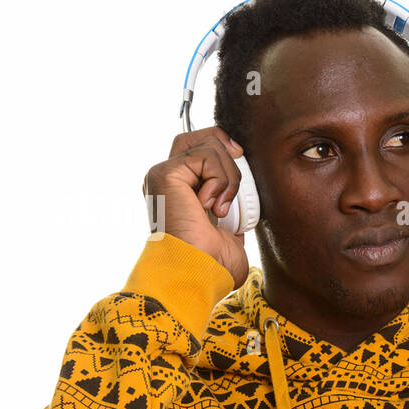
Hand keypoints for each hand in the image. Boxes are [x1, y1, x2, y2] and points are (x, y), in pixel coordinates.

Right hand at [141, 126, 249, 287]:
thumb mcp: (230, 233)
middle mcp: (168, 179)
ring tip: (222, 208)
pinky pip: (205, 156)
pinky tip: (212, 207)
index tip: (240, 170)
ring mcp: (164, 175)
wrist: (200, 272)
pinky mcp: (166, 174)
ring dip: (228, 177)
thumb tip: (245, 207)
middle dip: (227, 153)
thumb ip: (232, 212)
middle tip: (234, 186)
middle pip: (200, 137)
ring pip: (209, 145)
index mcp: (180, 191)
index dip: (224, 151)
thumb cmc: (212, 264)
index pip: (200, 150)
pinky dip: (220, 180)